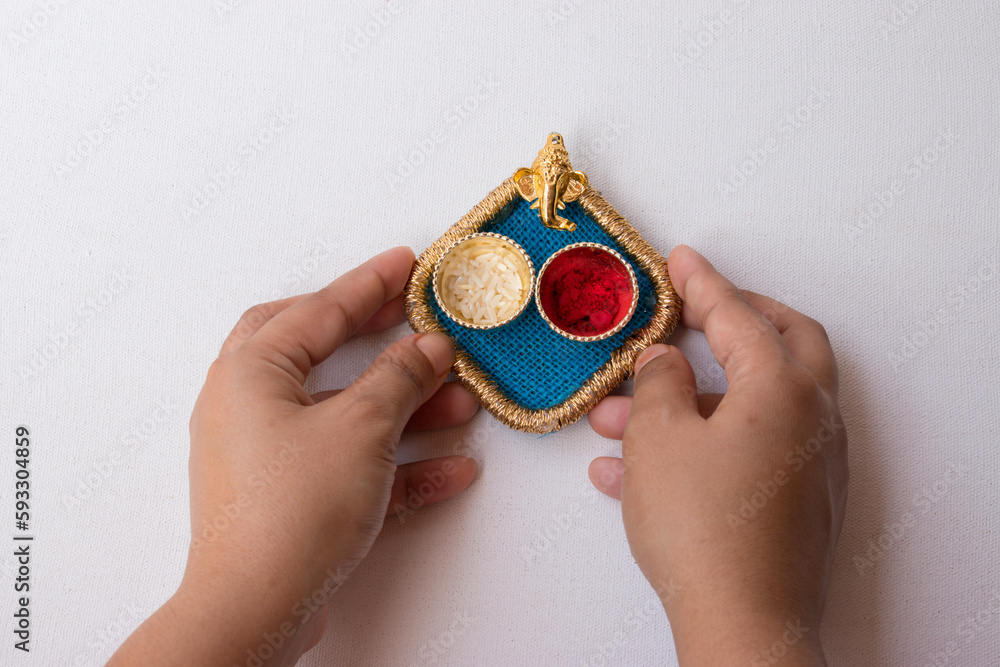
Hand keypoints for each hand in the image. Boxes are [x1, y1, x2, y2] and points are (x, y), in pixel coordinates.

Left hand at [110, 247, 478, 665]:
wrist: (257, 610)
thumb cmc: (290, 513)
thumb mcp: (360, 427)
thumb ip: (399, 378)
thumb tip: (428, 348)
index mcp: (250, 372)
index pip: (318, 310)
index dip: (369, 285)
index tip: (406, 264)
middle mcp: (249, 407)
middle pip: (316, 351)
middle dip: (373, 337)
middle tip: (412, 317)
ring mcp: (268, 455)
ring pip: (343, 414)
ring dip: (403, 409)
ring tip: (459, 404)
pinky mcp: (289, 498)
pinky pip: (350, 466)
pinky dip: (396, 464)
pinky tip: (451, 469)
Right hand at [587, 246, 846, 665]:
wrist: (743, 625)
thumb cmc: (705, 529)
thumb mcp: (657, 438)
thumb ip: (657, 383)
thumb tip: (663, 361)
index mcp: (782, 388)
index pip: (739, 315)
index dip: (702, 284)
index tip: (680, 262)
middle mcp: (810, 418)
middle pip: (784, 343)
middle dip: (735, 321)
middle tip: (694, 312)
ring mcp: (811, 462)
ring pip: (754, 404)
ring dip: (692, 399)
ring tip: (619, 416)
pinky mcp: (798, 502)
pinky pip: (748, 451)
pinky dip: (704, 443)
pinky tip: (635, 469)